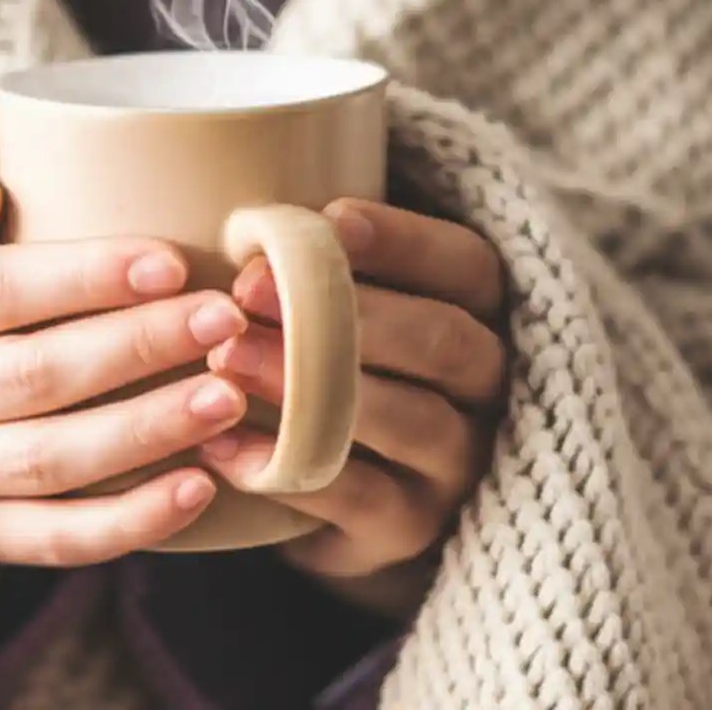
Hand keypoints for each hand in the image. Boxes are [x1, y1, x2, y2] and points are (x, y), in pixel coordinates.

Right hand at [0, 166, 252, 574]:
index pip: (0, 291)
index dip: (88, 278)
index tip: (173, 264)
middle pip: (38, 374)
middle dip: (140, 347)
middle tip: (225, 322)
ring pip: (53, 458)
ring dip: (147, 430)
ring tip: (227, 400)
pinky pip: (58, 538)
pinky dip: (130, 522)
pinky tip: (199, 488)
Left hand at [202, 199, 507, 617]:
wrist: (361, 500)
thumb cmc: (346, 369)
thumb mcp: (353, 306)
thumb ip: (325, 258)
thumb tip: (238, 181)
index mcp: (481, 314)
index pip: (468, 265)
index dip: (404, 240)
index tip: (328, 217)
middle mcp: (488, 388)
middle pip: (443, 340)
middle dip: (345, 311)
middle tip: (247, 289)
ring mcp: (458, 465)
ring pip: (410, 418)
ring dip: (312, 385)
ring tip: (226, 360)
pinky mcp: (412, 529)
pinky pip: (358, 497)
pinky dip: (290, 468)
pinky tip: (222, 445)